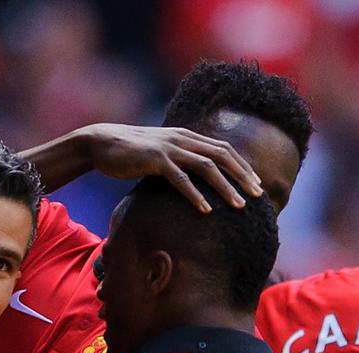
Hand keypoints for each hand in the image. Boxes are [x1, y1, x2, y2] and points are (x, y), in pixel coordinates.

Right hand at [75, 123, 263, 211]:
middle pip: (222, 155)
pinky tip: (206, 210)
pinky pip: (180, 178)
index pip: (222, 149)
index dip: (242, 165)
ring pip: (206, 166)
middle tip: (259, 195)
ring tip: (239, 206)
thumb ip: (177, 161)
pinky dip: (195, 194)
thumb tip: (192, 178)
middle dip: (243, 175)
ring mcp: (169, 148)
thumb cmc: (129, 153)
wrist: (99, 143)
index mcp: (186, 137)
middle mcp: (182, 139)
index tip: (256, 183)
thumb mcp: (159, 154)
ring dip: (225, 187)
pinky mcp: (154, 160)